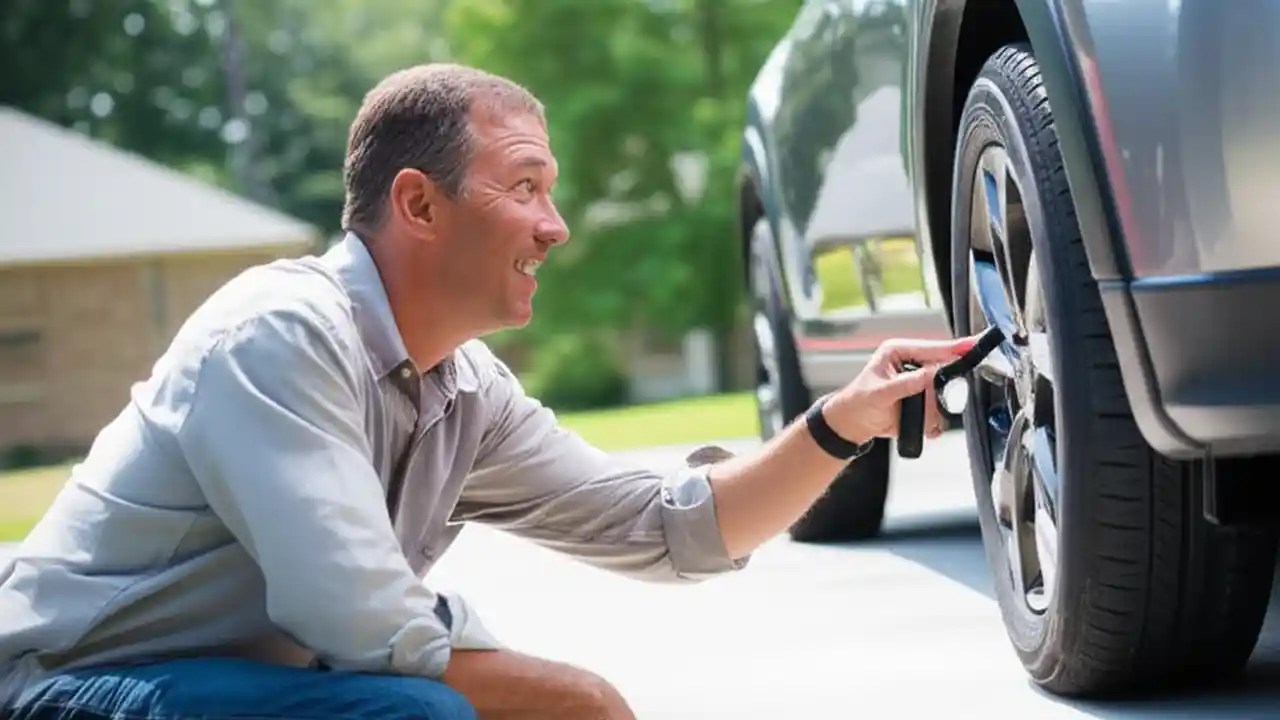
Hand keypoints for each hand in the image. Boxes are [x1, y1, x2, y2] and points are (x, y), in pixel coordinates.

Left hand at [822, 335, 980, 444]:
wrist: (852, 425)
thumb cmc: (857, 402)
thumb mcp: (880, 392)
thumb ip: (906, 384)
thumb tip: (929, 374)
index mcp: (898, 352)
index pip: (932, 348)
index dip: (953, 349)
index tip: (972, 346)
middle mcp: (911, 365)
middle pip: (943, 370)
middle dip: (945, 388)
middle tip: (940, 399)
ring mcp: (918, 383)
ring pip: (943, 393)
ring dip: (936, 408)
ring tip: (917, 416)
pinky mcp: (921, 401)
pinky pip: (938, 410)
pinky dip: (933, 421)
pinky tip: (922, 426)